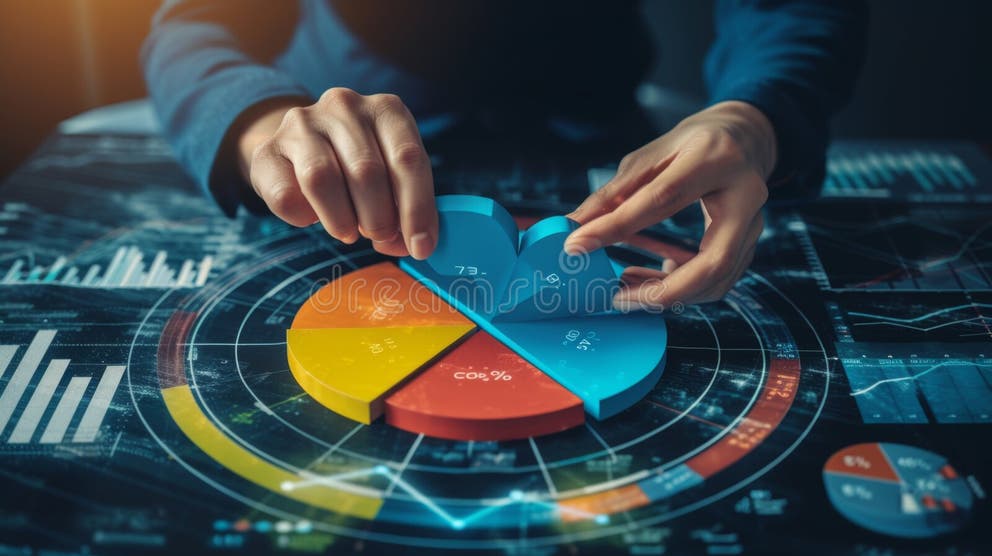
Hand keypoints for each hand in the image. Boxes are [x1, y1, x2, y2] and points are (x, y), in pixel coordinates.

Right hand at [235, 88, 437, 258]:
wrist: (299, 149)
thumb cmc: (357, 169)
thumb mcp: (391, 179)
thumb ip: (406, 209)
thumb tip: (415, 246)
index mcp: (386, 109)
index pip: (408, 158)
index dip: (417, 208)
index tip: (420, 247)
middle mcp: (344, 106)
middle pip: (366, 171)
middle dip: (379, 217)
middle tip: (379, 235)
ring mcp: (302, 123)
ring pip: (322, 178)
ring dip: (342, 219)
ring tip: (348, 232)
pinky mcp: (268, 150)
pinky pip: (286, 196)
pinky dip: (303, 218)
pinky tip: (312, 216)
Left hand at [564, 101, 775, 309]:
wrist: (745, 138)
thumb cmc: (694, 143)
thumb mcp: (650, 156)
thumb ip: (614, 192)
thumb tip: (574, 225)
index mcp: (714, 159)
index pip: (662, 198)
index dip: (617, 226)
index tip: (577, 245)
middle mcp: (745, 195)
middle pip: (711, 262)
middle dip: (660, 291)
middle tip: (616, 299)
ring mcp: (754, 225)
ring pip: (716, 280)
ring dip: (667, 294)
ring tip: (624, 286)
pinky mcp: (750, 245)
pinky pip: (715, 280)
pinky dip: (679, 287)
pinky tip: (650, 277)